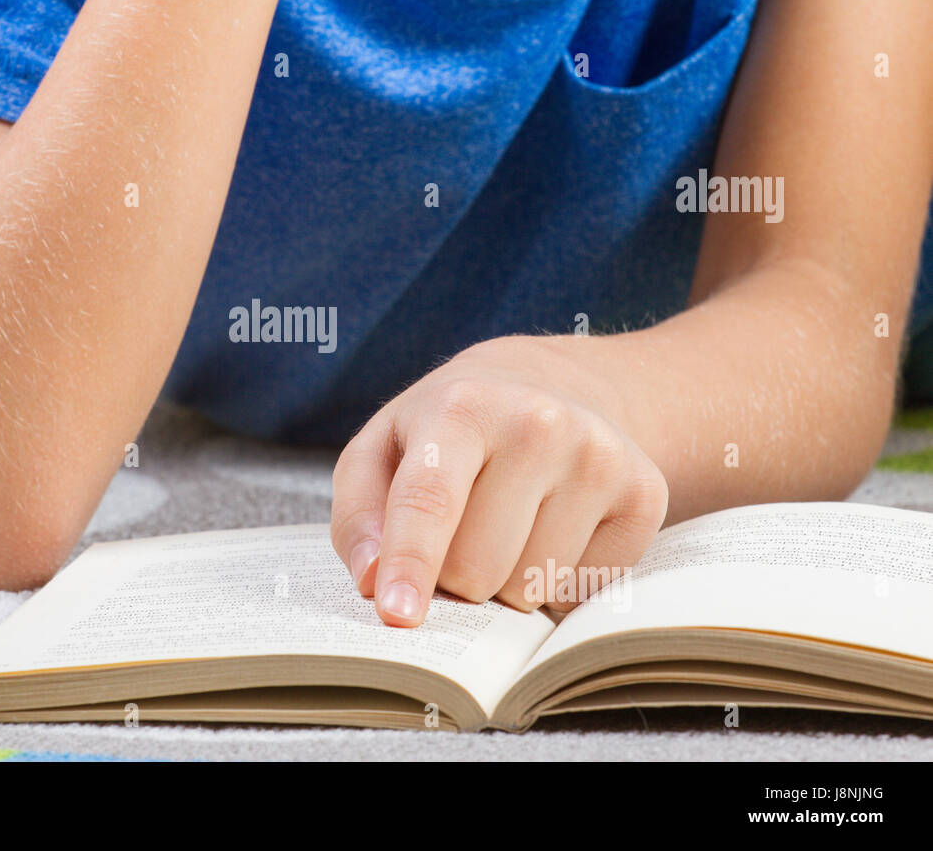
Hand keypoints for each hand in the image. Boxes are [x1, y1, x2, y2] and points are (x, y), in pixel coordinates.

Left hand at [330, 337, 668, 625]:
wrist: (554, 388)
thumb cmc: (448, 434)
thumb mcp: (382, 450)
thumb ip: (360, 516)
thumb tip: (373, 581)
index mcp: (461, 407)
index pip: (430, 499)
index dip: (410, 563)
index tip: (397, 616)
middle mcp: (538, 424)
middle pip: (476, 568)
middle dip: (455, 576)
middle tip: (461, 531)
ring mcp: (599, 457)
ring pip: (530, 589)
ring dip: (506, 581)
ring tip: (509, 524)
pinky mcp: (644, 493)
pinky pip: (582, 593)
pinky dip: (557, 583)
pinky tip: (553, 530)